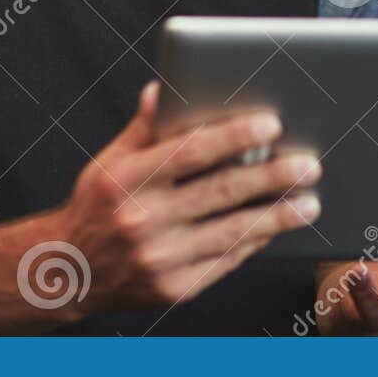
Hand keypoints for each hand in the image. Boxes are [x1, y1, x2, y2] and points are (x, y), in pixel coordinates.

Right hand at [56, 81, 321, 317]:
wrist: (67, 273)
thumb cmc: (98, 206)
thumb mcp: (111, 161)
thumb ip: (145, 126)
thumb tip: (166, 87)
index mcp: (130, 179)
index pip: (191, 151)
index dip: (235, 136)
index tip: (273, 123)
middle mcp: (144, 219)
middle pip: (222, 193)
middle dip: (272, 177)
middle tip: (309, 164)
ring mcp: (161, 258)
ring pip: (233, 232)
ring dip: (278, 216)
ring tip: (310, 202)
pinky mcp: (175, 289)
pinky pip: (226, 261)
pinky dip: (255, 242)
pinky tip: (276, 227)